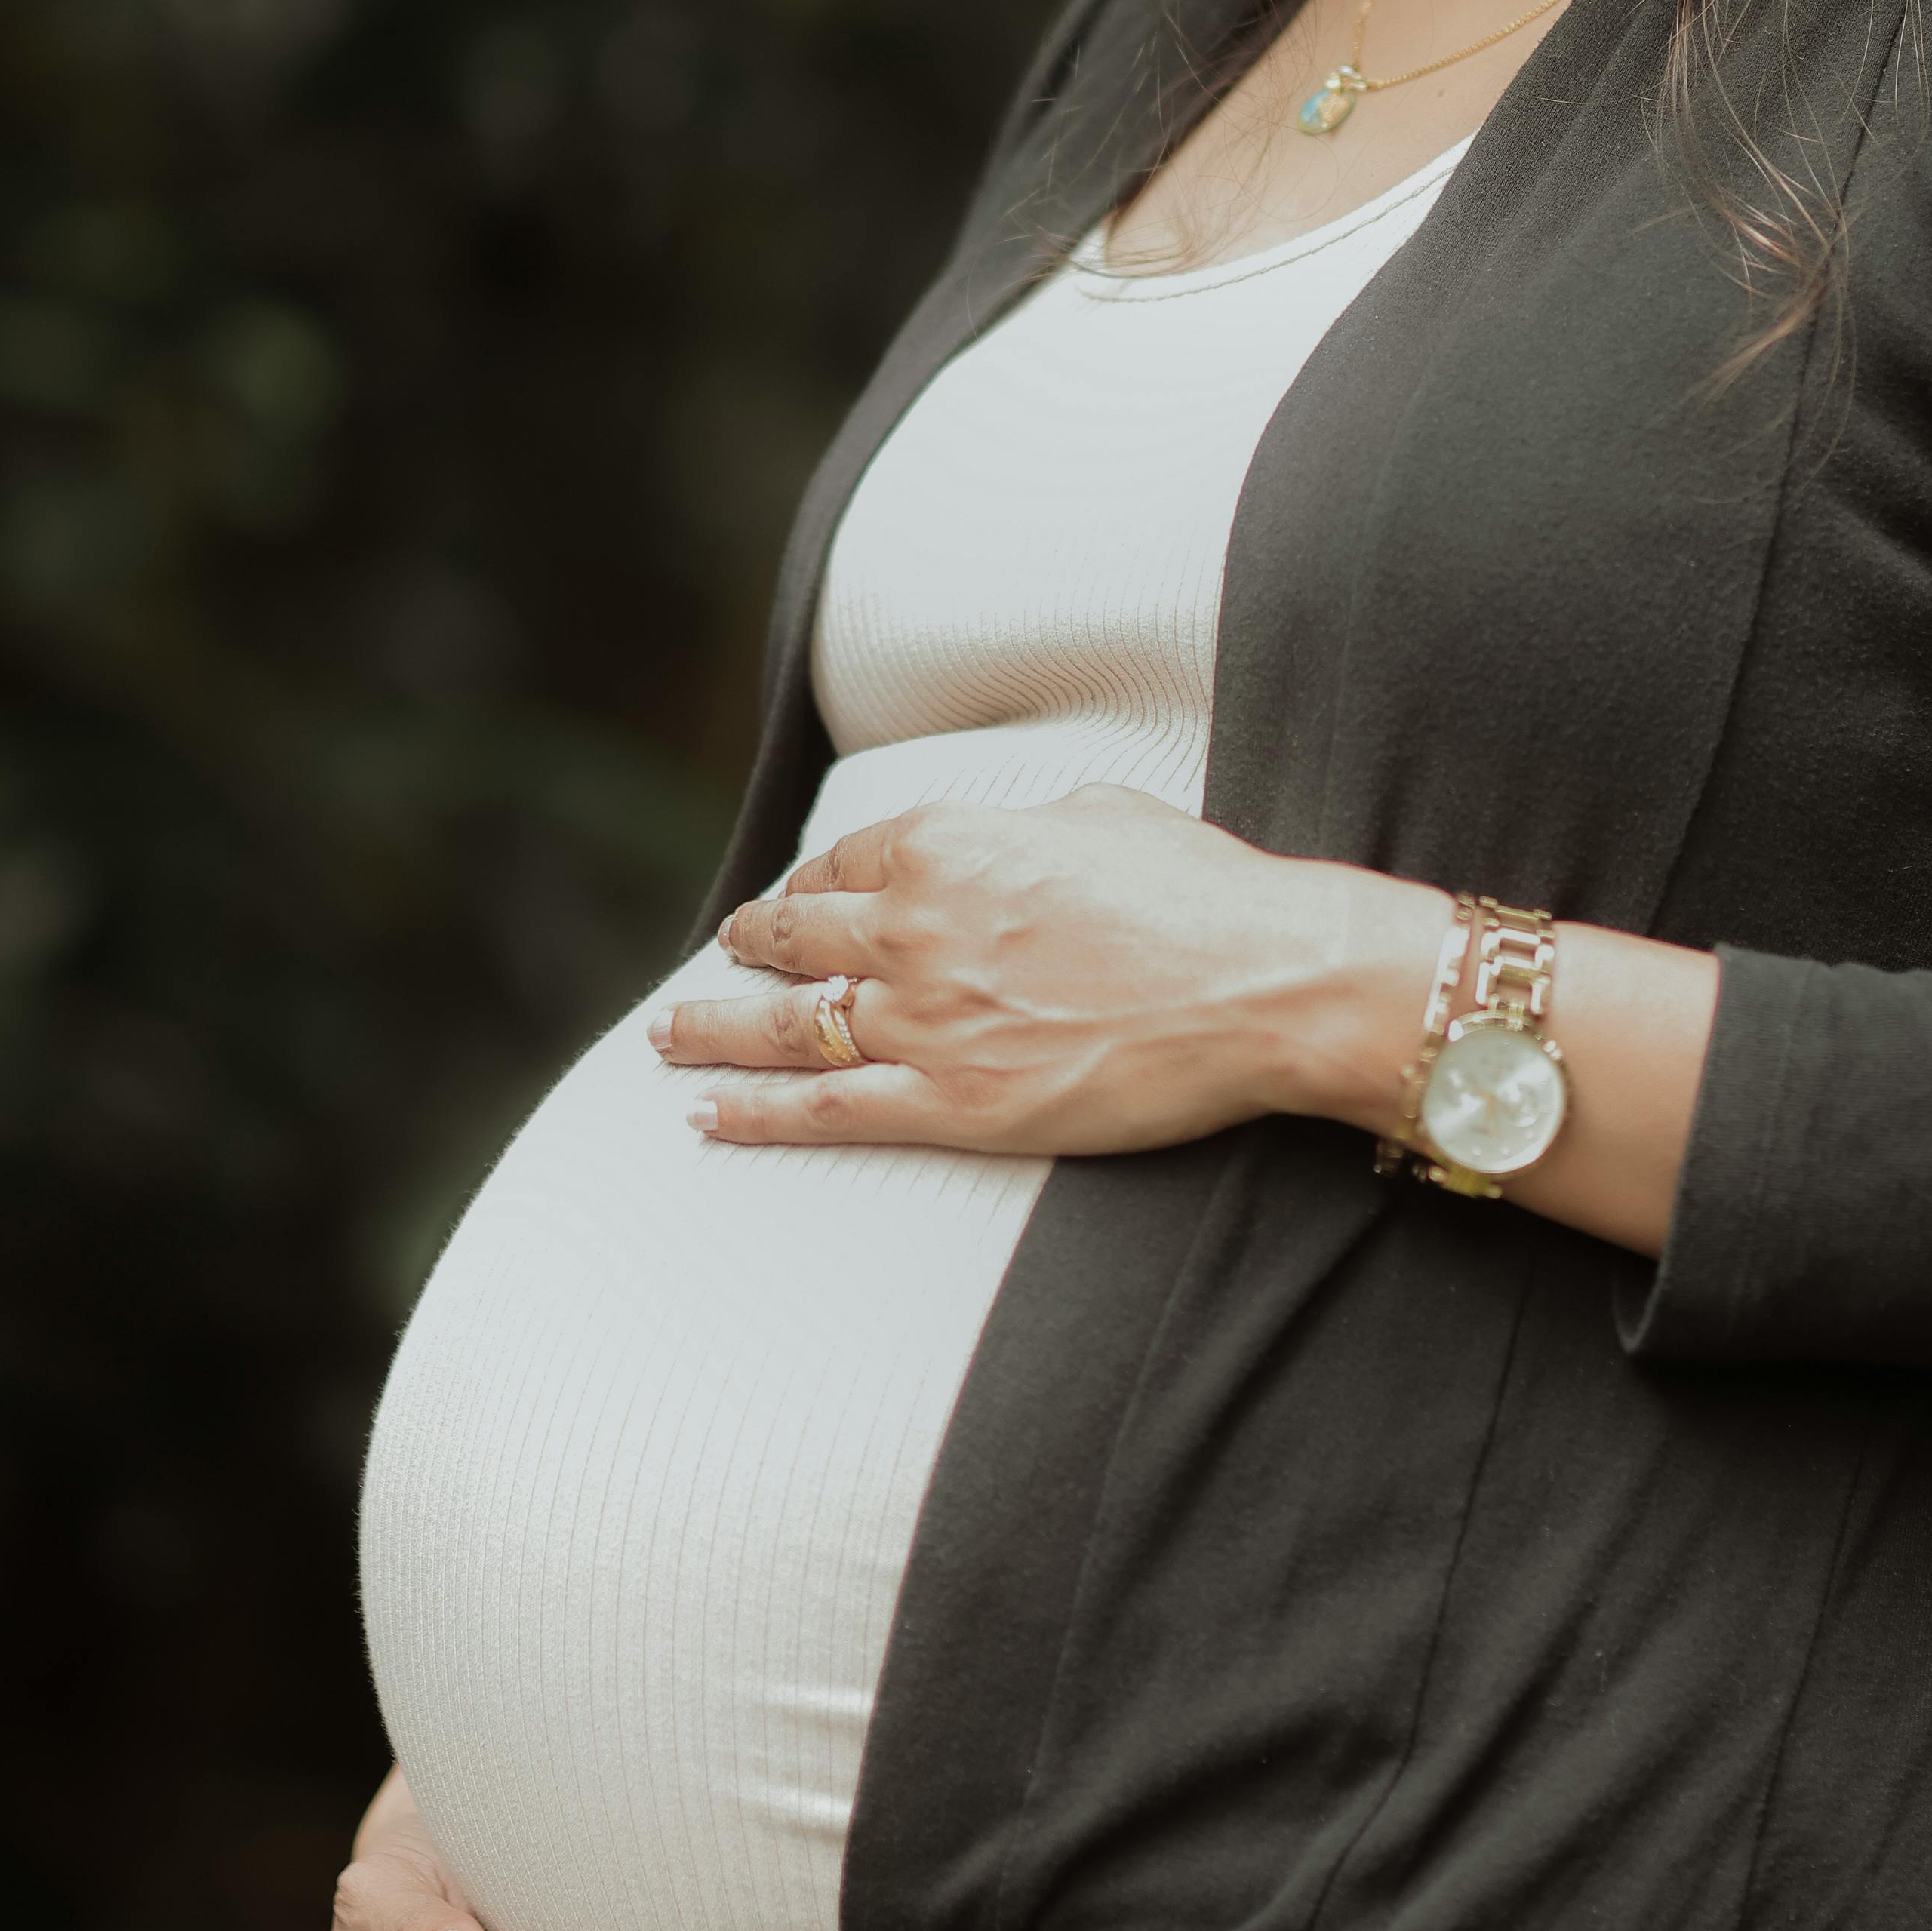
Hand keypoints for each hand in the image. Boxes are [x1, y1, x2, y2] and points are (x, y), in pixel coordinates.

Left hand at [652, 788, 1448, 1157]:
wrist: (1263, 982)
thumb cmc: (1207, 895)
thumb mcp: (1108, 816)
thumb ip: (1035, 826)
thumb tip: (1020, 838)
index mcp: (949, 844)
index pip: (845, 861)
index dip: (811, 882)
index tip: (794, 899)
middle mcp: (915, 925)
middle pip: (795, 937)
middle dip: (747, 944)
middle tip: (721, 954)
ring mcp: (924, 1019)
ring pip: (784, 1025)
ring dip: (712, 1030)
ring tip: (669, 1036)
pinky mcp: (950, 1104)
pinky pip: (822, 1110)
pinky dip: (753, 1114)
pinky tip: (707, 1114)